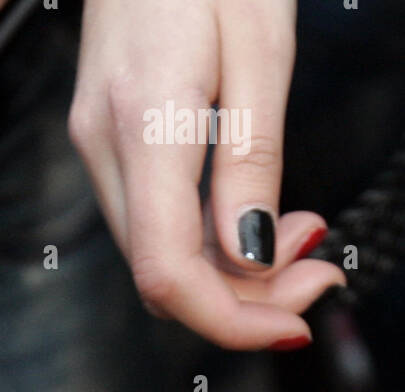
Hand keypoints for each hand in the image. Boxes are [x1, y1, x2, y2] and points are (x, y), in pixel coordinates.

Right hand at [68, 0, 345, 350]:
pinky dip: (207, 239)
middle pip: (161, 277)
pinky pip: (154, 220)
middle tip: (317, 275)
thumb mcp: (259, 49)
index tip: (293, 321)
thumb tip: (249, 256)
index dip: (229, 318)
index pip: (167, 270)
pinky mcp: (106, 139)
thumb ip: (250, 163)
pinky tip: (251, 217)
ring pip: (158, 256)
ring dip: (230, 272)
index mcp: (144, 122)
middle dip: (244, 299)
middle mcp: (104, 145)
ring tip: (299, 239)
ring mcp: (97, 145)